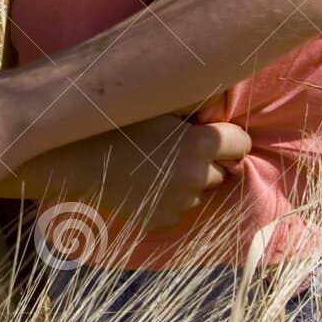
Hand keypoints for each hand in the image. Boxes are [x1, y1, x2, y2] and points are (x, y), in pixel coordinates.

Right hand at [95, 115, 250, 231]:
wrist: (80, 159)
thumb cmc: (119, 122)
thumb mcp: (161, 106)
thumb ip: (194, 108)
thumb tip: (221, 101)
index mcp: (201, 145)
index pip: (242, 144)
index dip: (230, 138)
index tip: (214, 135)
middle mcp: (197, 176)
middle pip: (221, 171)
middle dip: (206, 162)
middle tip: (177, 151)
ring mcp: (181, 202)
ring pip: (198, 192)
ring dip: (186, 182)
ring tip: (155, 167)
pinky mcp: (163, 221)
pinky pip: (176, 210)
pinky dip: (167, 200)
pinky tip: (145, 185)